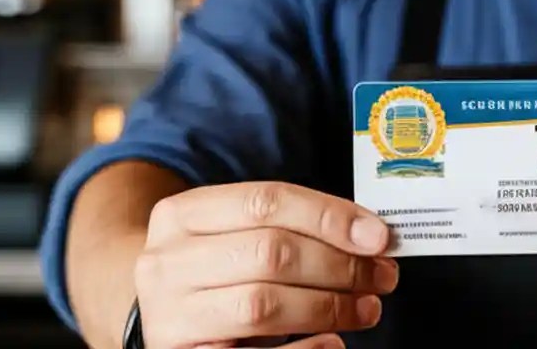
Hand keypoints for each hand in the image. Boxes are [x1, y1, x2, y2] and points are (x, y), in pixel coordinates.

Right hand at [134, 181, 397, 348]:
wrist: (154, 318)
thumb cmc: (214, 270)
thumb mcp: (237, 236)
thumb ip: (293, 228)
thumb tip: (370, 236)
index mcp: (182, 214)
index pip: (266, 201)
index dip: (330, 217)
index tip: (379, 237)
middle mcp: (165, 262)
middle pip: (270, 252)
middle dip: (339, 265)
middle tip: (382, 276)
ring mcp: (167, 314)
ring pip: (262, 304)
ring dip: (329, 307)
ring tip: (367, 308)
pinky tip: (333, 342)